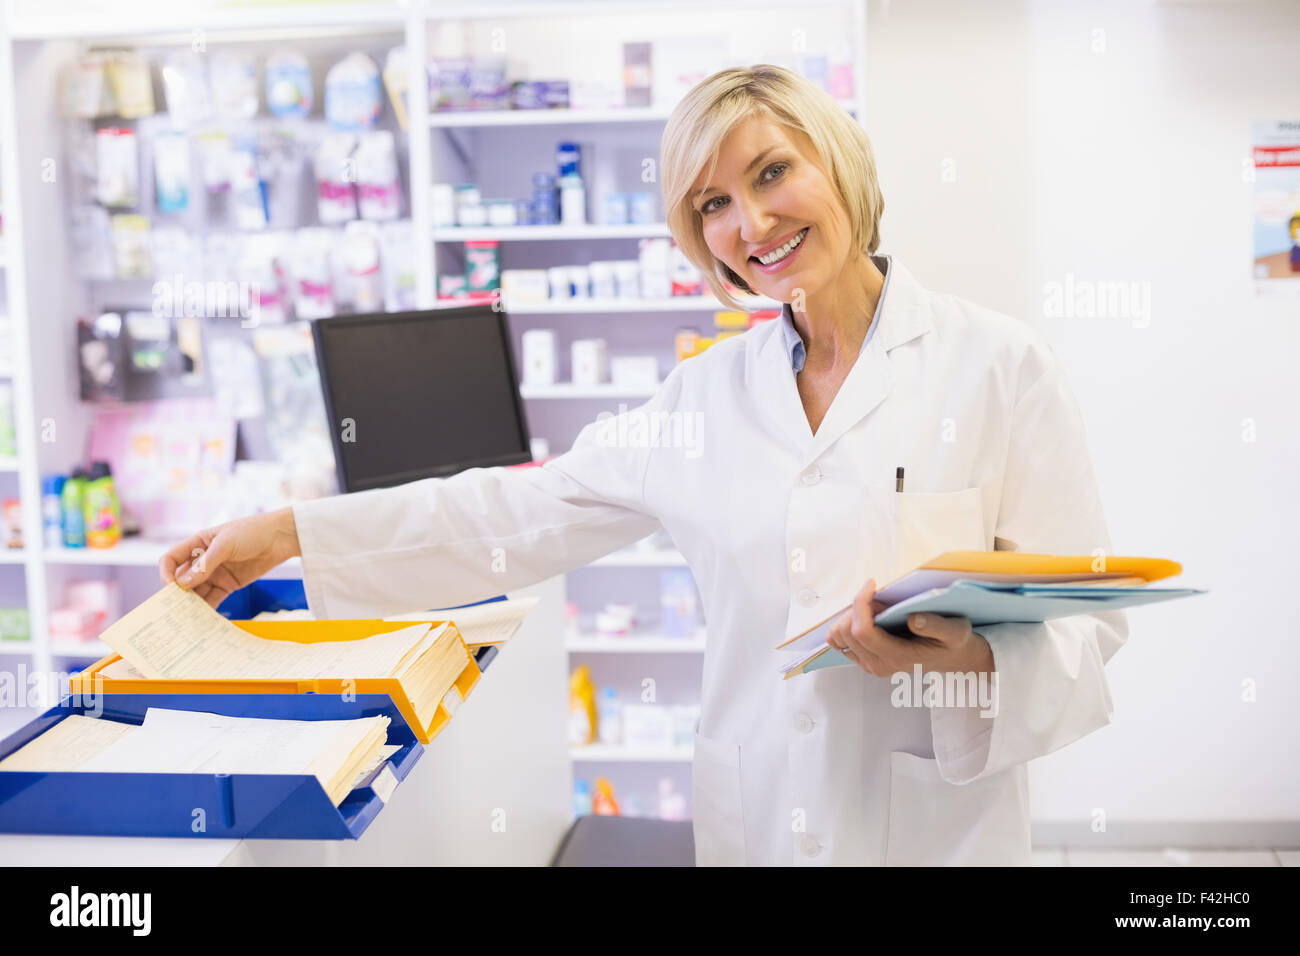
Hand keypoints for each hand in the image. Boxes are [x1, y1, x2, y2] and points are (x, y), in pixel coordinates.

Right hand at [158, 507, 301, 608]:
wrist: (282, 537)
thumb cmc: (253, 531)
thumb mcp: (227, 544)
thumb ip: (206, 564)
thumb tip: (183, 584)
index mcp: (197, 544)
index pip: (172, 559)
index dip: (166, 573)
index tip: (170, 588)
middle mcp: (202, 560)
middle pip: (182, 580)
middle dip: (177, 594)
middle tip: (173, 611)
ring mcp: (215, 574)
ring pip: (196, 592)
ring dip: (191, 605)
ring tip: (187, 620)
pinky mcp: (228, 585)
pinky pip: (213, 599)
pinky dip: (207, 610)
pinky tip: (204, 621)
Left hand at [825, 578, 994, 677]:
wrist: (953, 658)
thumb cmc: (954, 642)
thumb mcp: (956, 631)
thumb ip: (936, 625)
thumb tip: (913, 618)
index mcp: (897, 658)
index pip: (862, 631)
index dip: (860, 603)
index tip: (872, 583)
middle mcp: (878, 665)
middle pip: (846, 632)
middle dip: (857, 607)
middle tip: (879, 596)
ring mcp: (868, 664)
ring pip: (838, 636)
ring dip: (851, 614)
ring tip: (875, 607)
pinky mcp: (864, 659)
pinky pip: (840, 640)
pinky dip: (848, 622)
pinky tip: (869, 615)